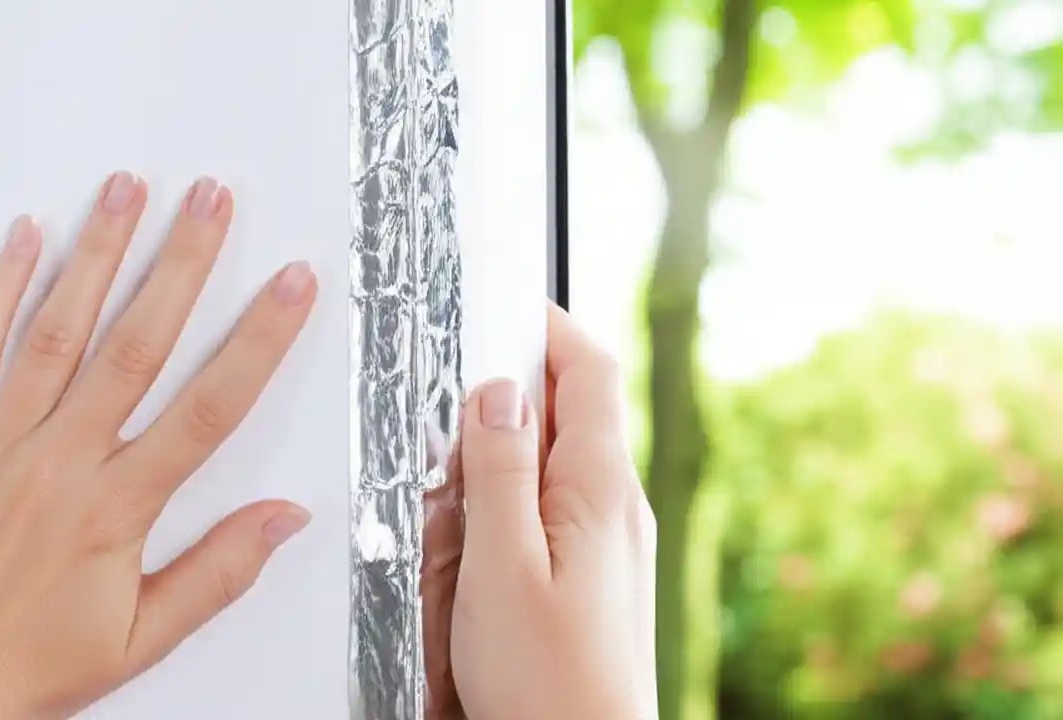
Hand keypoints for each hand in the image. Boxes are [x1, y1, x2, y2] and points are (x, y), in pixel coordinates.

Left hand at [0, 172, 317, 718]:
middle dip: (183, 262)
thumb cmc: (27, 669)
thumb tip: (283, 520)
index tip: (289, 286)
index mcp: (117, 509)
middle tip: (212, 201)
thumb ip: (219, 572)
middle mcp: (59, 462)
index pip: (208, 407)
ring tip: (128, 191)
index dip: (258, 339)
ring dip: (99, 254)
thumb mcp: (143, 638)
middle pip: (138, 344)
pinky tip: (24, 241)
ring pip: (57, 330)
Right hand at [449, 305, 657, 719]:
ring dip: (509, 445)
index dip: (550, 324)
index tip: (503, 302)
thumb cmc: (548, 684)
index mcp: (601, 487)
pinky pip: (557, 503)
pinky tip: (478, 521)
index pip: (590, 369)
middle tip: (453, 390)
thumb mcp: (502, 567)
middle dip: (515, 387)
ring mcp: (612, 539)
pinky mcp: (596, 571)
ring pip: (560, 458)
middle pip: (573, 409)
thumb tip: (500, 394)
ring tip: (454, 465)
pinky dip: (517, 490)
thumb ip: (501, 473)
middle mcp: (618, 504)